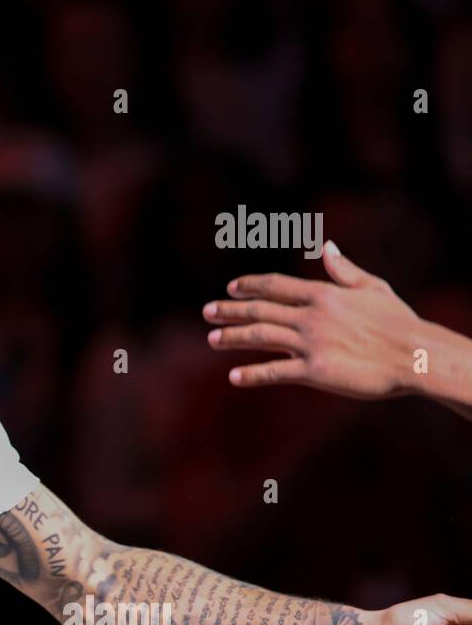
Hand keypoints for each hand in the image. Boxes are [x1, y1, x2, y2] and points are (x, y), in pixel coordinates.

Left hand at [203, 240, 424, 398]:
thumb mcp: (373, 288)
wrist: (416, 355)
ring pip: (260, 336)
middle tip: (207, 312)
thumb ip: (344, 270)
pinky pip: (275, 371)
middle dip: (230, 310)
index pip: (275, 285)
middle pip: (260, 309)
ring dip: (233, 337)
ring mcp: (310, 343)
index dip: (250, 285)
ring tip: (212, 339)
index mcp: (323, 293)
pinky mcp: (315, 370)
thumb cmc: (398, 322)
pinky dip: (252, 374)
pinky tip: (234, 376)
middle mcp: (311, 316)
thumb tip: (325, 248)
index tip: (231, 287)